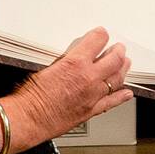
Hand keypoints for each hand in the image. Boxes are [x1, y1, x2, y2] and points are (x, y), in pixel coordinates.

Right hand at [6, 27, 132, 147]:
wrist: (27, 119)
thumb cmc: (29, 96)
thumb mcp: (46, 67)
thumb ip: (66, 62)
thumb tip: (73, 59)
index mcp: (75, 63)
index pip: (97, 41)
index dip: (101, 35)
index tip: (103, 34)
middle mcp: (88, 78)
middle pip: (114, 60)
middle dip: (118, 51)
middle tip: (119, 48)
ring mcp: (93, 95)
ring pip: (117, 79)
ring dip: (123, 69)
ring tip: (125, 64)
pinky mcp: (91, 111)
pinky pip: (112, 102)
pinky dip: (121, 96)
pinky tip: (127, 93)